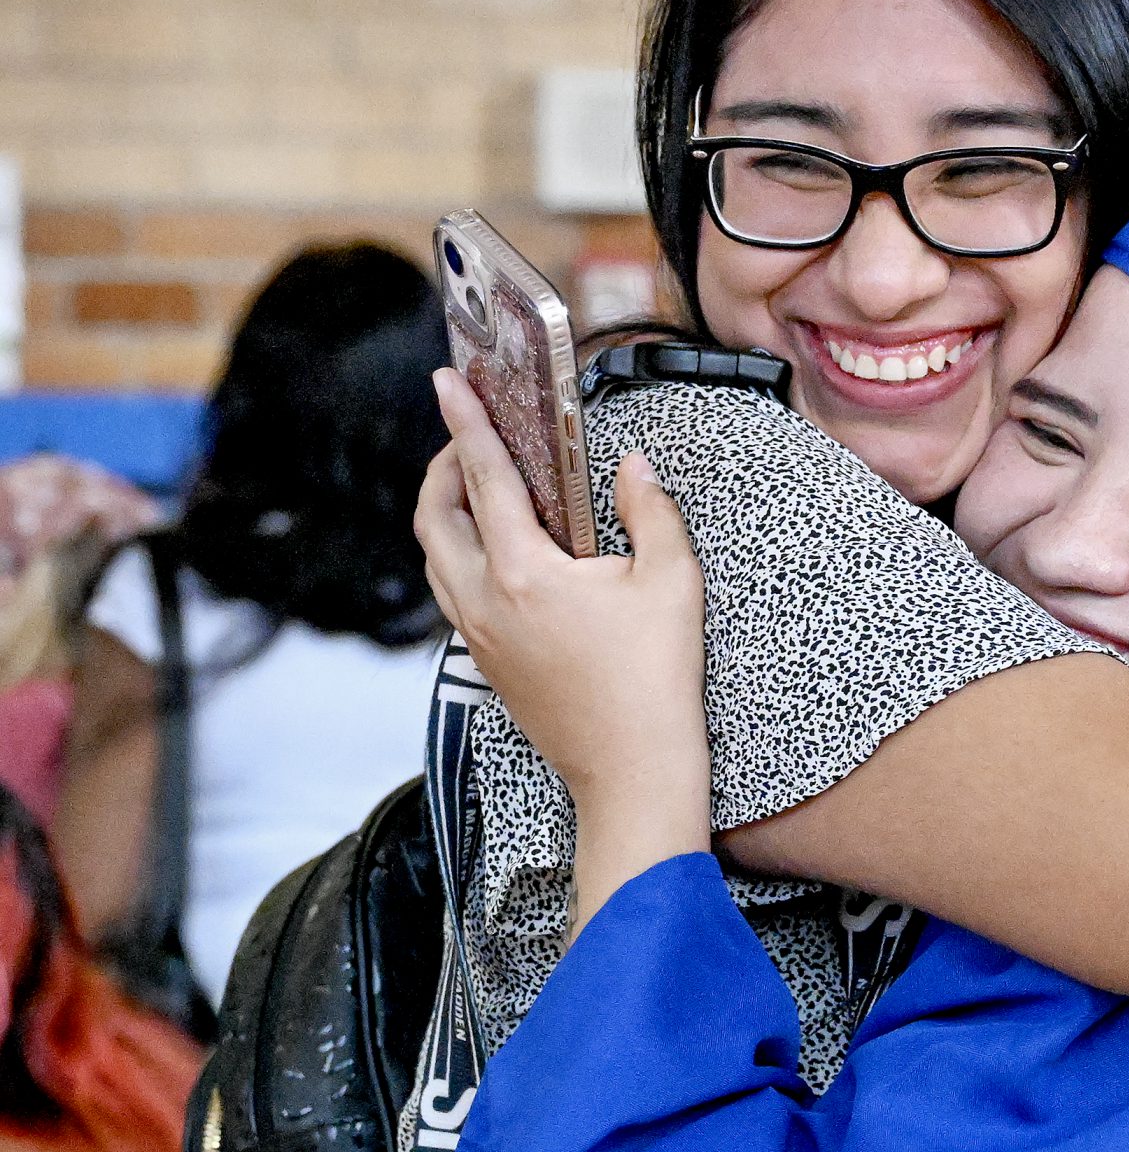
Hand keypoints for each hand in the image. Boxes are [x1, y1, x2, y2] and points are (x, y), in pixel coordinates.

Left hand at [415, 369, 710, 843]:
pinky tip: (495, 554)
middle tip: (469, 438)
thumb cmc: (655, 681)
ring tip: (479, 490)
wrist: (633, 769)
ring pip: (434, 558)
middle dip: (442, 467)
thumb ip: (650, 512)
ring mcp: (480, 636)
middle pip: (433, 517)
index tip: (448, 382)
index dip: (466, 422)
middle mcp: (486, 602)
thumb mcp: (671, 582)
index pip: (485, 477)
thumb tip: (633, 468)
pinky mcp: (487, 663)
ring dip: (445, 514)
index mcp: (525, 573)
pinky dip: (458, 556)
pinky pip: (452, 594)